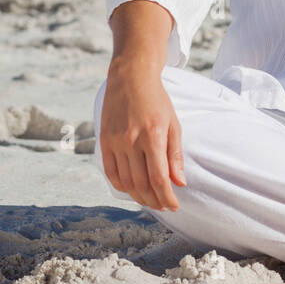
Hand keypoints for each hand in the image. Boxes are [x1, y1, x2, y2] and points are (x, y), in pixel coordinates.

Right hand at [99, 59, 185, 211]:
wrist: (130, 78)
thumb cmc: (156, 100)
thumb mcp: (173, 124)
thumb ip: (175, 155)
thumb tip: (180, 182)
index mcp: (153, 136)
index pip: (159, 178)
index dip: (167, 197)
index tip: (174, 205)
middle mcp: (132, 141)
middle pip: (142, 184)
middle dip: (154, 200)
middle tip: (163, 206)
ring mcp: (116, 142)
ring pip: (126, 182)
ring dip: (139, 196)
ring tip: (150, 200)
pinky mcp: (104, 141)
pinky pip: (111, 172)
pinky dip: (121, 186)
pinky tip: (131, 189)